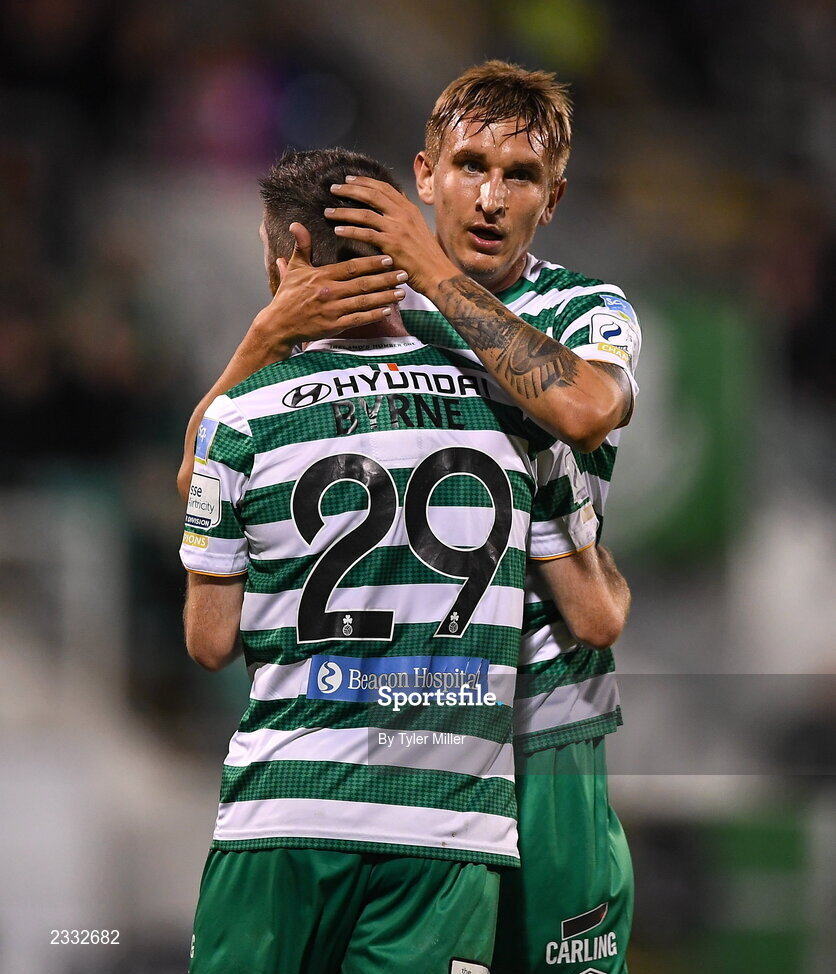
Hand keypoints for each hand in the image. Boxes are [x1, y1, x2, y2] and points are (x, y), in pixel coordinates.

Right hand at [252, 222, 407, 354]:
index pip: (351, 267)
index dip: (371, 263)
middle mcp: (330, 293)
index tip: (388, 257)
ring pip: (364, 302)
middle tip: (404, 272)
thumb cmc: (288, 296)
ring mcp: (333, 311)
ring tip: (402, 292)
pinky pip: (358, 320)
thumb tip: (296, 223)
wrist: (279, 324)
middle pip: (363, 284)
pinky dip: (373, 315)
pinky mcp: (334, 326)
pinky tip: (388, 311)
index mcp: (322, 276)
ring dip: (385, 297)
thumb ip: (301, 247)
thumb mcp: (294, 268)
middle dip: (385, 278)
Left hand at [325, 178, 456, 294]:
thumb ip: (405, 215)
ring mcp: (397, 229)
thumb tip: (395, 201)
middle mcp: (403, 214)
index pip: (384, 187)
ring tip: (328, 212)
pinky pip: (365, 234)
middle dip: (350, 189)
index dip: (364, 182)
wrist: (437, 273)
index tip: (349, 180)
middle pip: (372, 194)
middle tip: (333, 189)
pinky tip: (338, 230)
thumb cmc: (426, 255)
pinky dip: (350, 231)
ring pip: (365, 213)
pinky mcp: (391, 244)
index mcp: (409, 209)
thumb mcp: (418, 228)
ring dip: (343, 211)